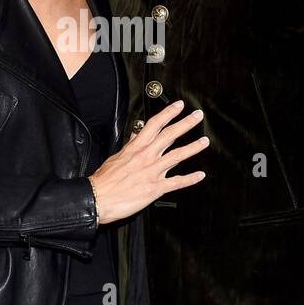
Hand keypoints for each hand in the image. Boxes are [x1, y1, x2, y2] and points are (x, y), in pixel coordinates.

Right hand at [88, 100, 206, 224]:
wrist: (99, 198)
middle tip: (197, 116)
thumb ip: (130, 146)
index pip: (155, 124)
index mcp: (136, 148)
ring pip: (177, 156)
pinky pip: (177, 182)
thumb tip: (136, 136)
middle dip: (186, 124)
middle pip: (170, 135)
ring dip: (193, 148)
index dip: (168, 113)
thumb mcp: (116, 157)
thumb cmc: (104, 180)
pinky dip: (190, 179)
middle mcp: (146, 157)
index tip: (179, 106)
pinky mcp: (155, 188)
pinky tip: (200, 175)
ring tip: (204, 142)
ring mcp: (152, 171)